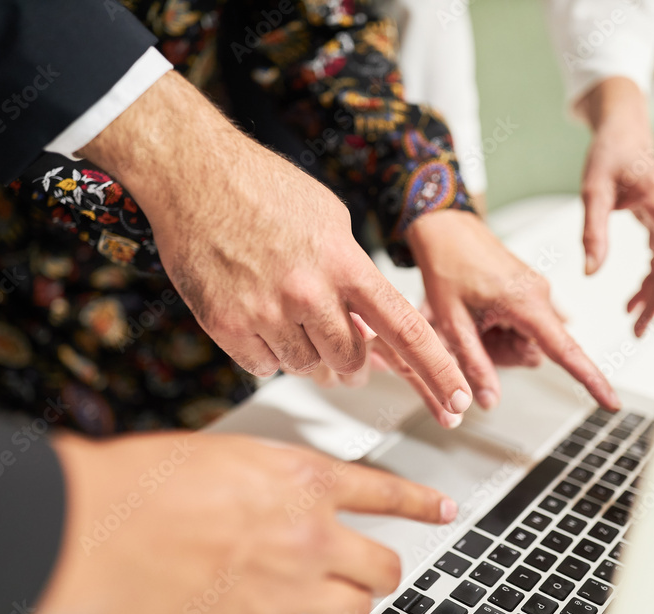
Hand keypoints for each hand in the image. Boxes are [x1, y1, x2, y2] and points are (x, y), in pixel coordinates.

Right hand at [28, 430, 457, 613]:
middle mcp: (308, 534)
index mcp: (301, 478)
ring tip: (321, 599)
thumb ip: (268, 482)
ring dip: (345, 605)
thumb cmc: (141, 482)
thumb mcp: (223, 457)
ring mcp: (287, 586)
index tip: (442, 512)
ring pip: (358, 610)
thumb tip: (281, 501)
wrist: (92, 529)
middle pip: (385, 566)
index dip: (420, 504)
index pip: (385, 492)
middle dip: (380, 570)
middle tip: (365, 571)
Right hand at [80, 71, 472, 417]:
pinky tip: (260, 317)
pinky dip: (268, 352)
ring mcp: (265, 312)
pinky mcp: (226, 326)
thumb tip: (370, 327)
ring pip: (307, 367)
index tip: (458, 399)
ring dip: (307, 353)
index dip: (438, 370)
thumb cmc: (264, 190)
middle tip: (345, 351)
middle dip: (353, 363)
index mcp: (344, 263)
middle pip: (351, 360)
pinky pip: (264, 366)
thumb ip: (355, 276)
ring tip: (289, 313)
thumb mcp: (332, 220)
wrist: (194, 174)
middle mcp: (308, 292)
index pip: (405, 330)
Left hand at [403, 209, 619, 411]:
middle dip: (506, 354)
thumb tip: (489, 401)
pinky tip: (482, 313)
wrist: (445, 228)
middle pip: (537, 351)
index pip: (567, 352)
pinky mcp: (531, 290)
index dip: (591, 381)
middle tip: (472, 335)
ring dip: (502, 340)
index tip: (612, 403)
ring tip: (473, 319)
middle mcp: (541, 296)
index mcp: (528, 303)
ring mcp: (538, 292)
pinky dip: (504, 327)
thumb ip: (474, 365)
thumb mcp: (454, 323)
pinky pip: (526, 323)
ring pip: (529, 339)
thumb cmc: (447, 266)